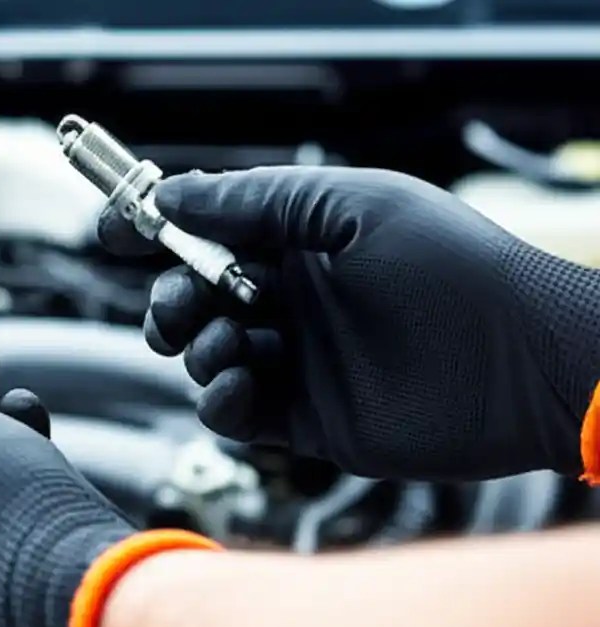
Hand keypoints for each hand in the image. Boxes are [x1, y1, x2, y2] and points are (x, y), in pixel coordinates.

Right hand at [99, 166, 599, 480]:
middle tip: (179, 307)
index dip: (156, 229)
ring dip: (197, 349)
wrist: (524, 367)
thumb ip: (257, 200)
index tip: (111, 230)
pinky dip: (218, 402)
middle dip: (169, 301)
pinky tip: (235, 390)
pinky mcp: (308, 422)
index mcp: (304, 243)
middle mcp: (296, 301)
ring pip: (206, 357)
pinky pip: (234, 414)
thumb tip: (173, 194)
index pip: (211, 231)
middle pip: (195, 299)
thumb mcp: (351, 206)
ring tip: (231, 346)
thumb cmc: (454, 270)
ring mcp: (300, 362)